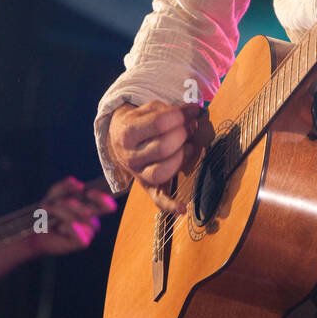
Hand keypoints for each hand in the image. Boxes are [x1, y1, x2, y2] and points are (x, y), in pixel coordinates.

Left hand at [36, 176, 117, 254]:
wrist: (36, 230)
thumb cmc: (48, 211)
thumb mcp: (54, 194)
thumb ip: (65, 186)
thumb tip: (80, 184)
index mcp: (91, 207)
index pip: (107, 204)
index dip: (102, 199)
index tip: (89, 193)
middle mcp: (93, 220)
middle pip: (94, 211)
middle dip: (75, 205)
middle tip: (60, 202)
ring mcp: (89, 232)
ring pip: (84, 221)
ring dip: (65, 214)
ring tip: (51, 212)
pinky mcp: (82, 243)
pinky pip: (82, 235)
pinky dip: (71, 229)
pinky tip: (60, 227)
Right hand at [108, 100, 211, 215]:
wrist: (120, 138)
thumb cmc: (141, 122)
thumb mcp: (150, 110)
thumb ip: (172, 110)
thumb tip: (196, 111)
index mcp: (127, 133)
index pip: (159, 124)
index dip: (180, 116)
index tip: (193, 111)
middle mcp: (129, 156)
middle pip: (163, 148)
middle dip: (183, 134)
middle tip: (191, 127)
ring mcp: (138, 174)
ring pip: (161, 172)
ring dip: (182, 157)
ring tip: (190, 145)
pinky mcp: (147, 186)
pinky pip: (158, 199)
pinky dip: (171, 205)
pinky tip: (183, 208)